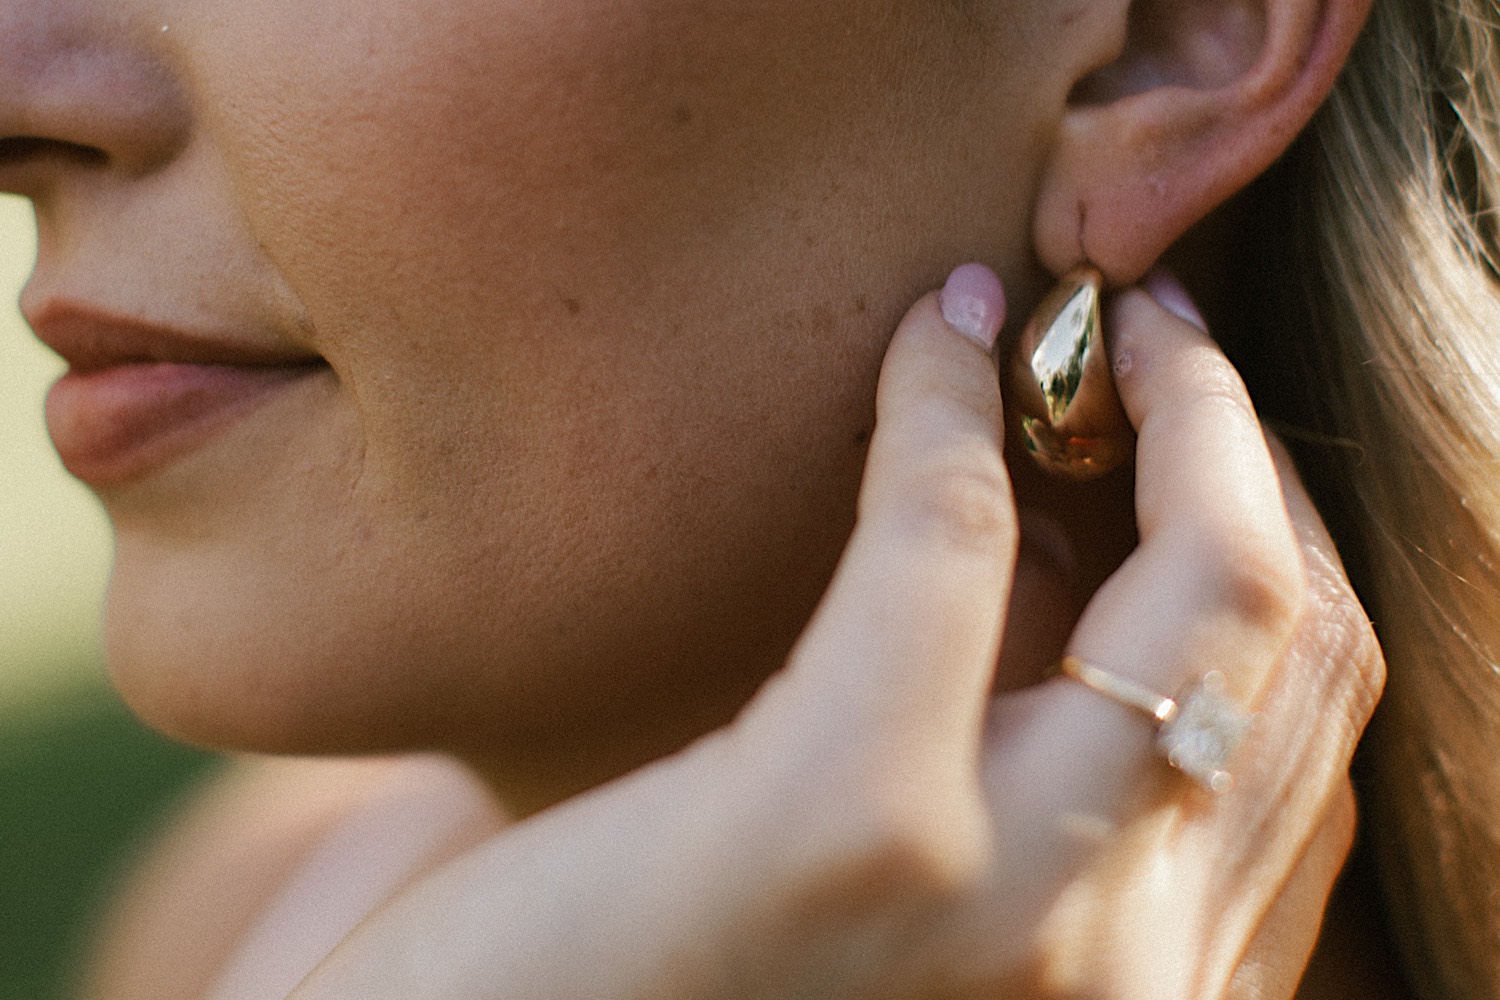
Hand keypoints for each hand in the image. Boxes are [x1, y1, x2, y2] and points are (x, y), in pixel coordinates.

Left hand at [289, 267, 1383, 999]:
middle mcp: (1126, 977)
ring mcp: (1013, 915)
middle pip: (1304, 653)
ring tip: (1081, 328)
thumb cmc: (665, 983)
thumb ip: (1014, 755)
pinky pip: (950, 541)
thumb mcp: (907, 884)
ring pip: (1217, 594)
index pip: (1299, 734)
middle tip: (1151, 339)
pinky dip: (946, 403)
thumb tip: (1073, 522)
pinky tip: (927, 333)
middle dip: (1250, 457)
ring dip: (1170, 412)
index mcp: (1139, 984)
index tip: (1193, 426)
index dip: (1271, 545)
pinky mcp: (855, 821)